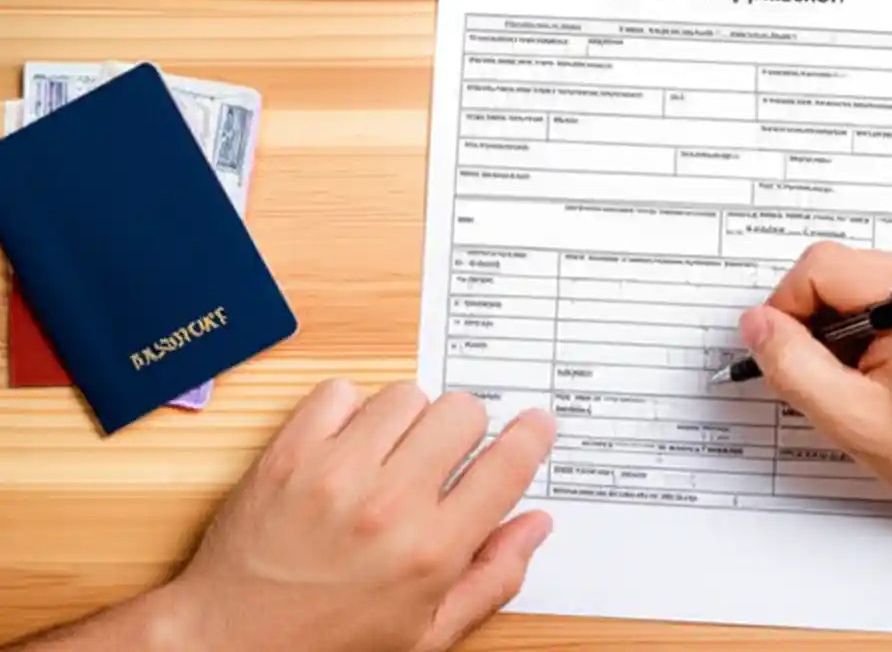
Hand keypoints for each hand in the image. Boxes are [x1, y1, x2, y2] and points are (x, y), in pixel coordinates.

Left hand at [160, 380, 554, 651]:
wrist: (228, 641)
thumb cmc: (327, 644)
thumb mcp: (426, 634)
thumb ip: (491, 579)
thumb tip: (534, 526)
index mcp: (433, 552)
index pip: (507, 466)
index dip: (531, 436)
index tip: (535, 424)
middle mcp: (390, 506)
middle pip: (462, 412)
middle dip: (464, 430)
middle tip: (443, 456)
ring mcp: (336, 474)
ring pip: (406, 395)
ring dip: (407, 419)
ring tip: (387, 456)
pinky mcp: (289, 454)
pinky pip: (341, 392)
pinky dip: (349, 410)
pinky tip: (345, 446)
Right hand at [740, 243, 891, 520]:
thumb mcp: (854, 417)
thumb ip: (794, 365)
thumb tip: (754, 324)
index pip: (817, 268)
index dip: (785, 312)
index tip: (785, 360)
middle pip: (832, 272)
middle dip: (812, 325)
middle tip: (829, 381)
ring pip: (847, 286)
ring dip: (835, 334)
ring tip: (860, 384)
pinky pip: (872, 299)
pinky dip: (858, 335)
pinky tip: (876, 376)